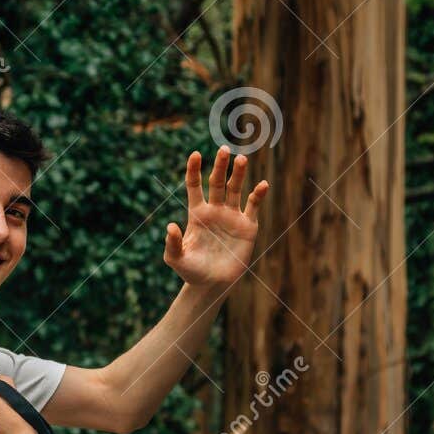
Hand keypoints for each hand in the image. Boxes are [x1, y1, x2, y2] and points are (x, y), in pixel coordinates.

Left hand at [164, 146, 268, 288]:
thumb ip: (171, 243)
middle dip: (220, 166)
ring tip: (242, 159)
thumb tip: (170, 226)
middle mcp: (215, 210)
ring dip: (239, 174)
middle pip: (218, 182)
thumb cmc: (191, 271)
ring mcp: (232, 216)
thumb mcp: (175, 258)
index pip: (195, 185)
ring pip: (236, 189)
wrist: (212, 284)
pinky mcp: (247, 226)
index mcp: (197, 213)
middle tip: (224, 149)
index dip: (194, 169)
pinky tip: (262, 185)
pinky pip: (253, 206)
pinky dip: (258, 195)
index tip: (195, 154)